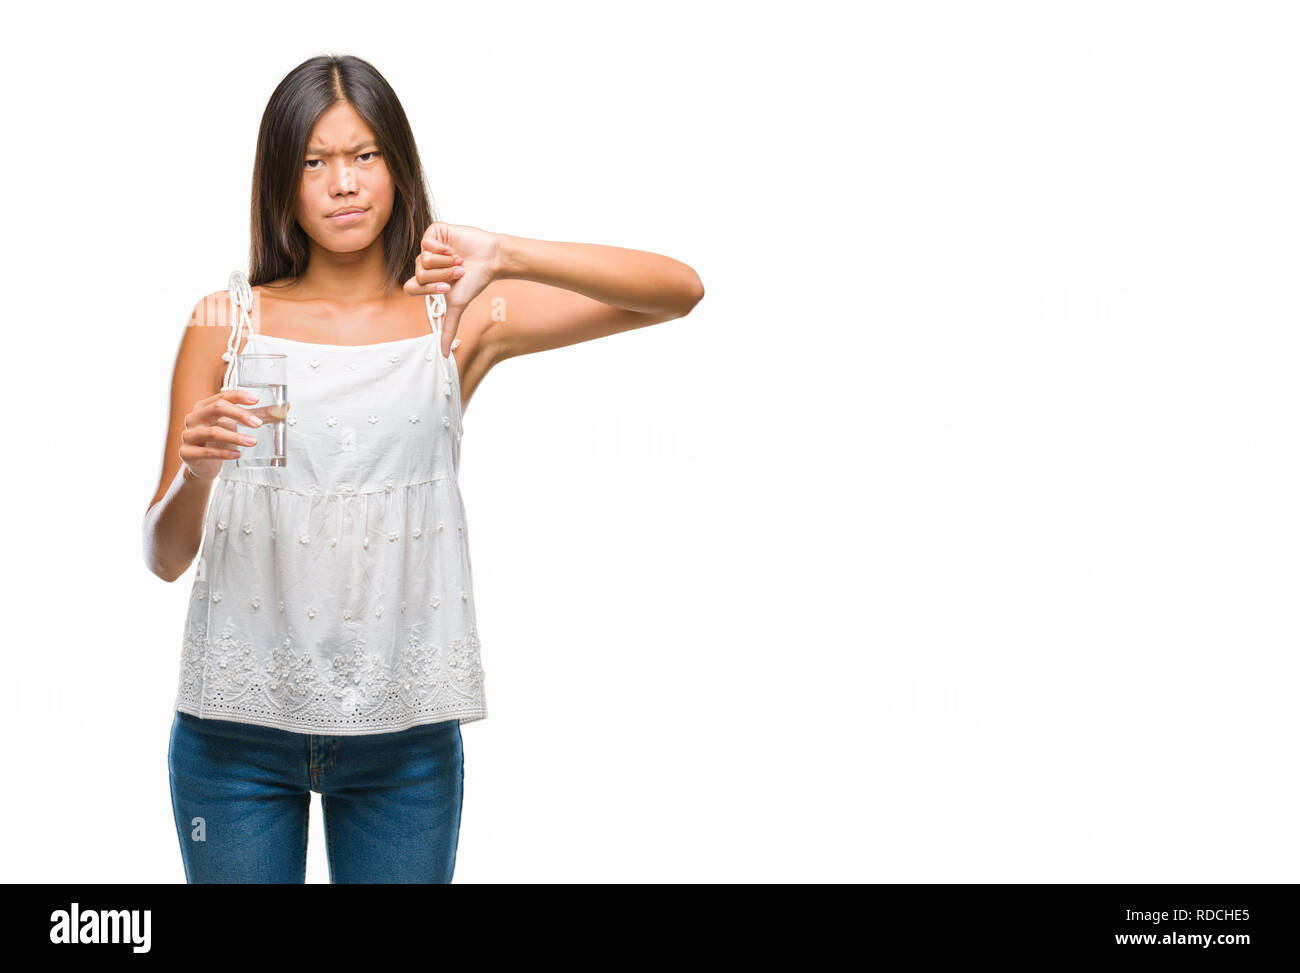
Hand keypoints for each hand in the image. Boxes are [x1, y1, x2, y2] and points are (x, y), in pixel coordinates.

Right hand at [180, 389, 287, 481]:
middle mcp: (194, 417)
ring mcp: (188, 435)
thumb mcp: (236, 426)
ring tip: (253, 442)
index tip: (256, 400)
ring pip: (213, 432)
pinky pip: (206, 451)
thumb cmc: (219, 441)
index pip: (222, 396)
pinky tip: (238, 455)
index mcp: (204, 406)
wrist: (203, 467)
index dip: (239, 396)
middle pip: (217, 409)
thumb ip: (257, 416)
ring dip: (235, 437)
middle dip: (240, 415)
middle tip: (257, 424)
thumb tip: (285, 408)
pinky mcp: (187, 452)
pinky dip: (224, 453)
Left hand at [403, 222, 500, 356]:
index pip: (411, 287)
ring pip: (423, 259)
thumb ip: (447, 329)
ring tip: (458, 261)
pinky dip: (443, 250)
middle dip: (442, 276)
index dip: (430, 289)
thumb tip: (444, 356)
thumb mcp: (457, 306)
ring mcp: (427, 247)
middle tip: (458, 273)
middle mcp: (423, 263)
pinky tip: (454, 250)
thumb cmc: (474, 281)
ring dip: (445, 264)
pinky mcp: (434, 233)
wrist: (489, 260)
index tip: (448, 289)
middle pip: (419, 274)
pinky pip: (427, 243)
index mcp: (424, 279)